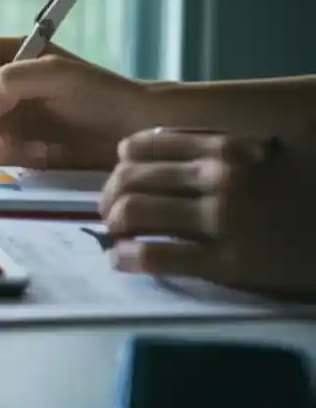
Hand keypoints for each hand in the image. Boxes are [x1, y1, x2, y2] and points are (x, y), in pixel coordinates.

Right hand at [0, 36, 150, 168]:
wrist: (130, 131)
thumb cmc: (102, 94)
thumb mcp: (60, 75)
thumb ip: (14, 80)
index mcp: (10, 54)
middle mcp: (1, 84)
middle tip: (6, 134)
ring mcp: (7, 115)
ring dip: (2, 142)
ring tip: (37, 146)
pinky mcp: (16, 143)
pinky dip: (18, 156)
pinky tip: (44, 153)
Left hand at [100, 128, 315, 296]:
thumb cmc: (304, 194)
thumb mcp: (265, 156)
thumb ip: (218, 151)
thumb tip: (155, 150)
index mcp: (228, 149)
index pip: (147, 144)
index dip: (123, 162)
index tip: (121, 174)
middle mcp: (220, 178)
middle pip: (132, 179)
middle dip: (110, 196)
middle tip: (110, 211)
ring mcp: (223, 220)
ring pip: (134, 213)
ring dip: (114, 224)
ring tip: (115, 234)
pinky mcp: (229, 263)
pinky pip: (156, 255)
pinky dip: (127, 256)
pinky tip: (122, 259)